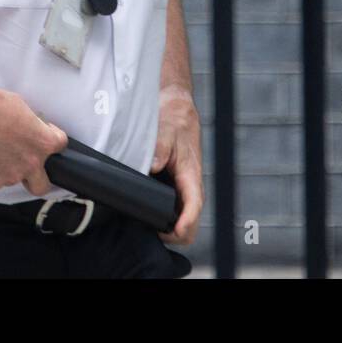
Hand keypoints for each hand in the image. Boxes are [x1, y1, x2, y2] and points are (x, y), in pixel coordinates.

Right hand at [0, 86, 67, 195]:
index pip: (60, 146)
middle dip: (38, 177)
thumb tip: (35, 133)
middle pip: (42, 185)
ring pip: (14, 179)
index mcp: (43, 144)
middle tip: (28, 164)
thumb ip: (35, 130)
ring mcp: (8, 176)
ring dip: (10, 168)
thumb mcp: (25, 110)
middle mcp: (29, 164)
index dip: (52, 139)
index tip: (44, 135)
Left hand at [150, 86, 201, 245]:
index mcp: (191, 174)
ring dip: (168, 226)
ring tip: (146, 225)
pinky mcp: (176, 184)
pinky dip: (163, 216)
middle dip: (175, 233)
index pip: (195, 206)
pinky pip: (174, 207)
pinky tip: (147, 213)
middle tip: (152, 232)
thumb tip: (153, 165)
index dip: (186, 223)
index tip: (174, 231)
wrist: (177, 109)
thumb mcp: (166, 130)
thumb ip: (161, 148)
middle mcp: (189, 184)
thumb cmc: (175, 120)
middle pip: (190, 220)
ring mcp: (183, 186)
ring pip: (182, 216)